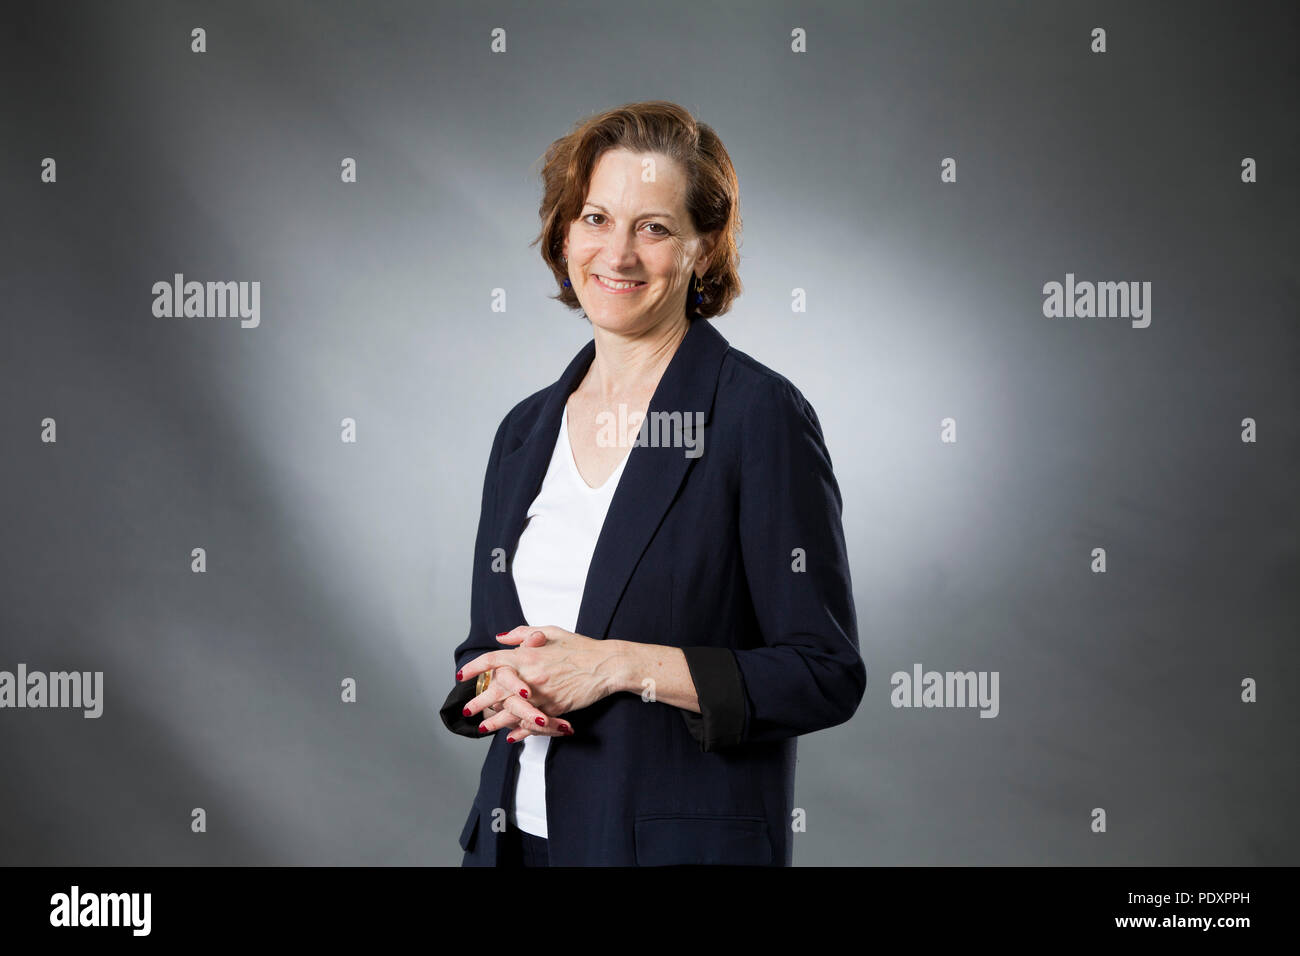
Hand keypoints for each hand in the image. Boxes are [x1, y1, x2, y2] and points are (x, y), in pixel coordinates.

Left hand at [459, 626, 622, 738]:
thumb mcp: (552, 631)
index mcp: (529, 654)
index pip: (493, 660)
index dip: (475, 667)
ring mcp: (543, 695)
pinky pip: (532, 723)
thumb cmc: (581, 647)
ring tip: (483, 726)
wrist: (606, 664)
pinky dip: (520, 731)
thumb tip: (500, 638)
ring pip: (511, 712)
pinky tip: (511, 736)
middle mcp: (531, 675)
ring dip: (495, 721)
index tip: (463, 675)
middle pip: (496, 691)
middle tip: (467, 709)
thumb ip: (523, 633)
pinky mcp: (555, 709)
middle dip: (478, 701)